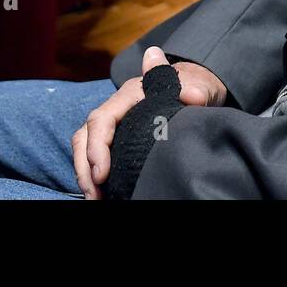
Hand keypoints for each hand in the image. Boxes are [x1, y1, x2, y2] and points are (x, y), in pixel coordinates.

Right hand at [71, 47, 227, 198]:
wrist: (196, 89)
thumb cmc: (195, 88)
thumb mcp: (201, 88)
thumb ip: (197, 91)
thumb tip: (191, 95)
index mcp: (132, 93)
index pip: (102, 118)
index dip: (97, 145)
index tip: (102, 173)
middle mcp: (118, 107)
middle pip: (87, 135)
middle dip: (85, 166)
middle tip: (95, 195)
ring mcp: (116, 122)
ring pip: (86, 145)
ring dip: (85, 172)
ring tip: (95, 198)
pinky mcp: (118, 137)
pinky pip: (96, 154)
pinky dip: (94, 173)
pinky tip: (103, 192)